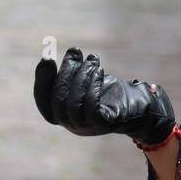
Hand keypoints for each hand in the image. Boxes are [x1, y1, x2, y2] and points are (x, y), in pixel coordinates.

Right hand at [34, 47, 174, 144]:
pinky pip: (91, 108)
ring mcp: (87, 127)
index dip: (42, 80)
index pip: (44, 101)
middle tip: (75, 52)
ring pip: (73, 104)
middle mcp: (72, 124)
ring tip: (92, 60)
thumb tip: (72, 52)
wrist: (138, 107)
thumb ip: (78, 71)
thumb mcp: (89, 80)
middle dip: (65, 72)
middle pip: (58, 100)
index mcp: (63, 115)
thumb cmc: (110, 92)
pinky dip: (92, 87)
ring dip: (81, 77)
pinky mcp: (104, 124)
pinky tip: (99, 71)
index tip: (46, 57)